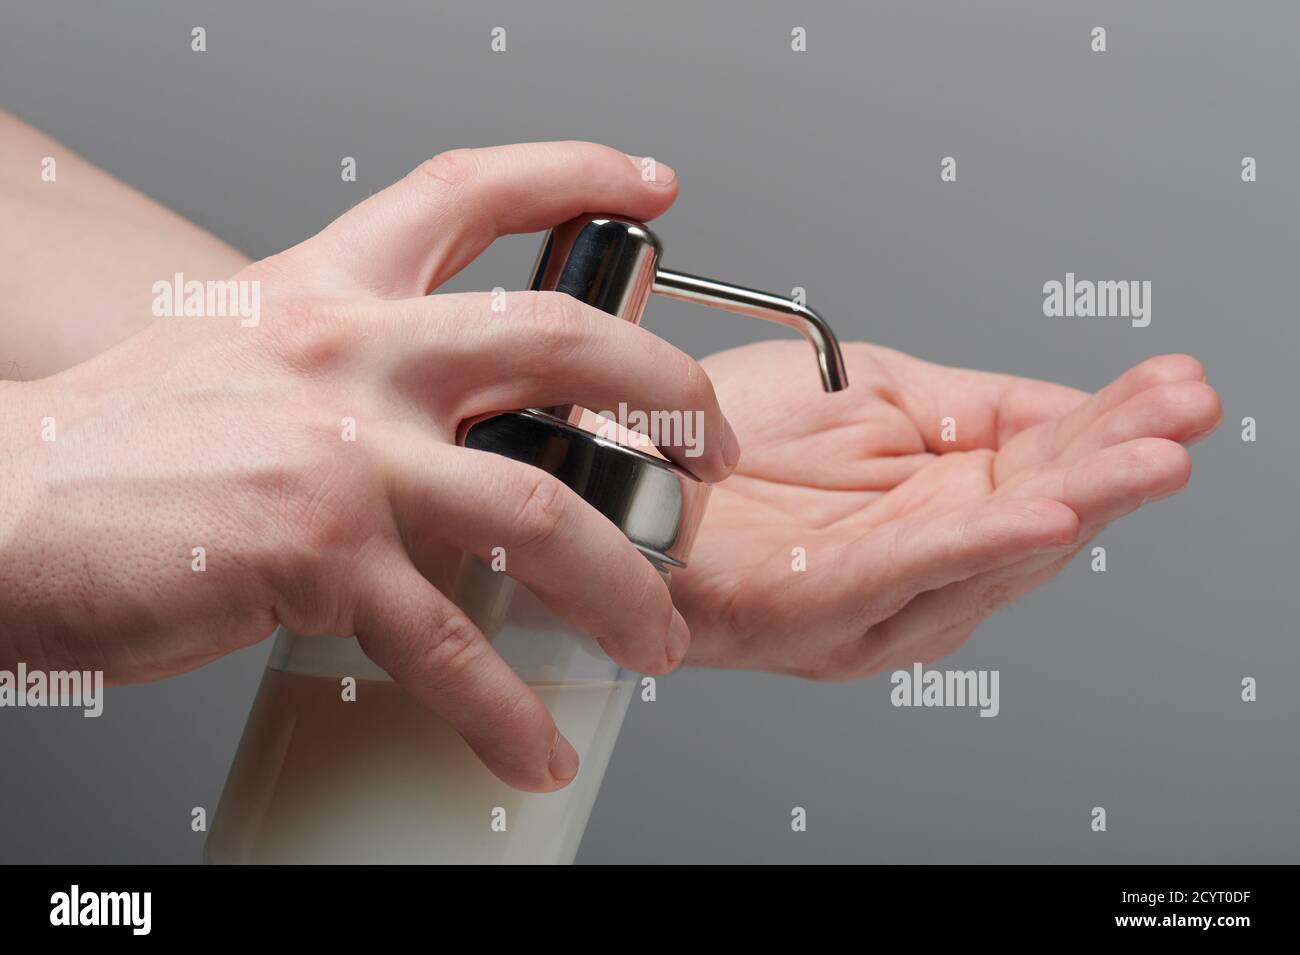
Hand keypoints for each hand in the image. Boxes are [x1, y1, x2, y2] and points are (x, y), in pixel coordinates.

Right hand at [0, 142, 735, 789]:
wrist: (0, 505)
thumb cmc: (117, 443)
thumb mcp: (240, 352)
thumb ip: (348, 370)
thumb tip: (443, 426)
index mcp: (329, 289)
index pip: (470, 192)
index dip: (575, 172)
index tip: (652, 183)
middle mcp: (351, 351)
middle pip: (560, 338)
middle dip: (667, 394)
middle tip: (710, 452)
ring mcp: (343, 451)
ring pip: (539, 505)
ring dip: (620, 582)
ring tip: (652, 634)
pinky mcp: (319, 554)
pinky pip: (447, 642)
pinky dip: (503, 707)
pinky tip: (530, 745)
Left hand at [674, 341, 1220, 677]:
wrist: (617, 460)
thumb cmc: (722, 444)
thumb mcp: (863, 393)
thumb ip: (964, 406)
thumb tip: (1063, 405)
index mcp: (929, 508)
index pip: (1041, 468)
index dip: (1110, 429)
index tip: (1172, 388)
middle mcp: (910, 563)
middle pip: (1034, 514)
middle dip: (1115, 462)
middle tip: (1183, 416)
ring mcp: (868, 594)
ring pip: (989, 547)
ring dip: (1077, 499)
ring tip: (1150, 458)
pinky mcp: (813, 605)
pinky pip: (907, 573)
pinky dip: (977, 543)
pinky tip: (1042, 515)